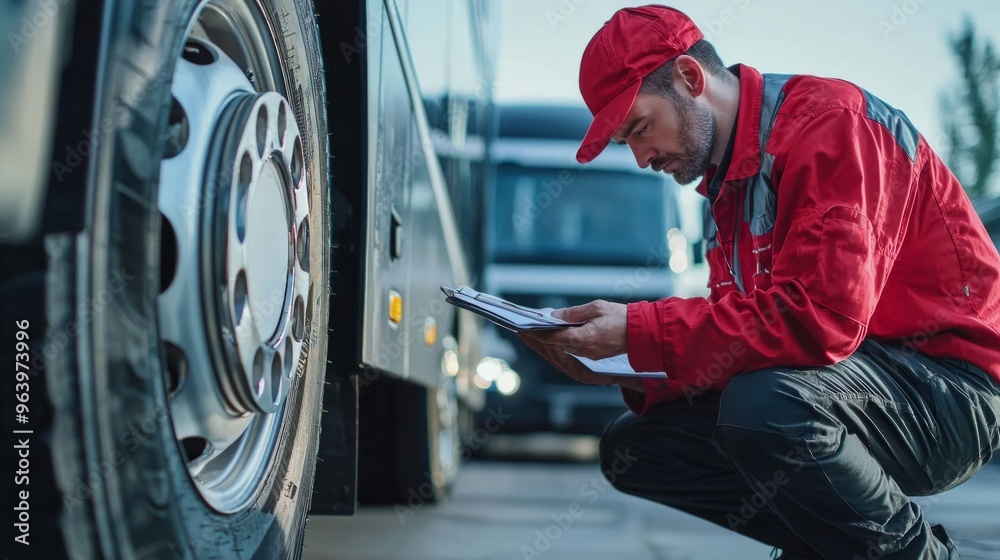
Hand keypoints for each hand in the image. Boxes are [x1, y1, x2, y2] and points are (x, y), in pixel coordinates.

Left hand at [517, 300, 643, 391]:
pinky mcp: (593, 355)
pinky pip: (570, 353)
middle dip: (536, 341)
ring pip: (560, 352)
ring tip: (531, 335)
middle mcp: (583, 350)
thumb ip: (574, 313)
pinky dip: (557, 347)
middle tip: (521, 332)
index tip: (522, 328)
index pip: (552, 338)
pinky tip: (551, 339)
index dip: (535, 334)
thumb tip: (555, 316)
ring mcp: (588, 355)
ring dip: (545, 345)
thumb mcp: (597, 308)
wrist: (643, 332)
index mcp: (583, 339)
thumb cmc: (623, 317)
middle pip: (553, 348)